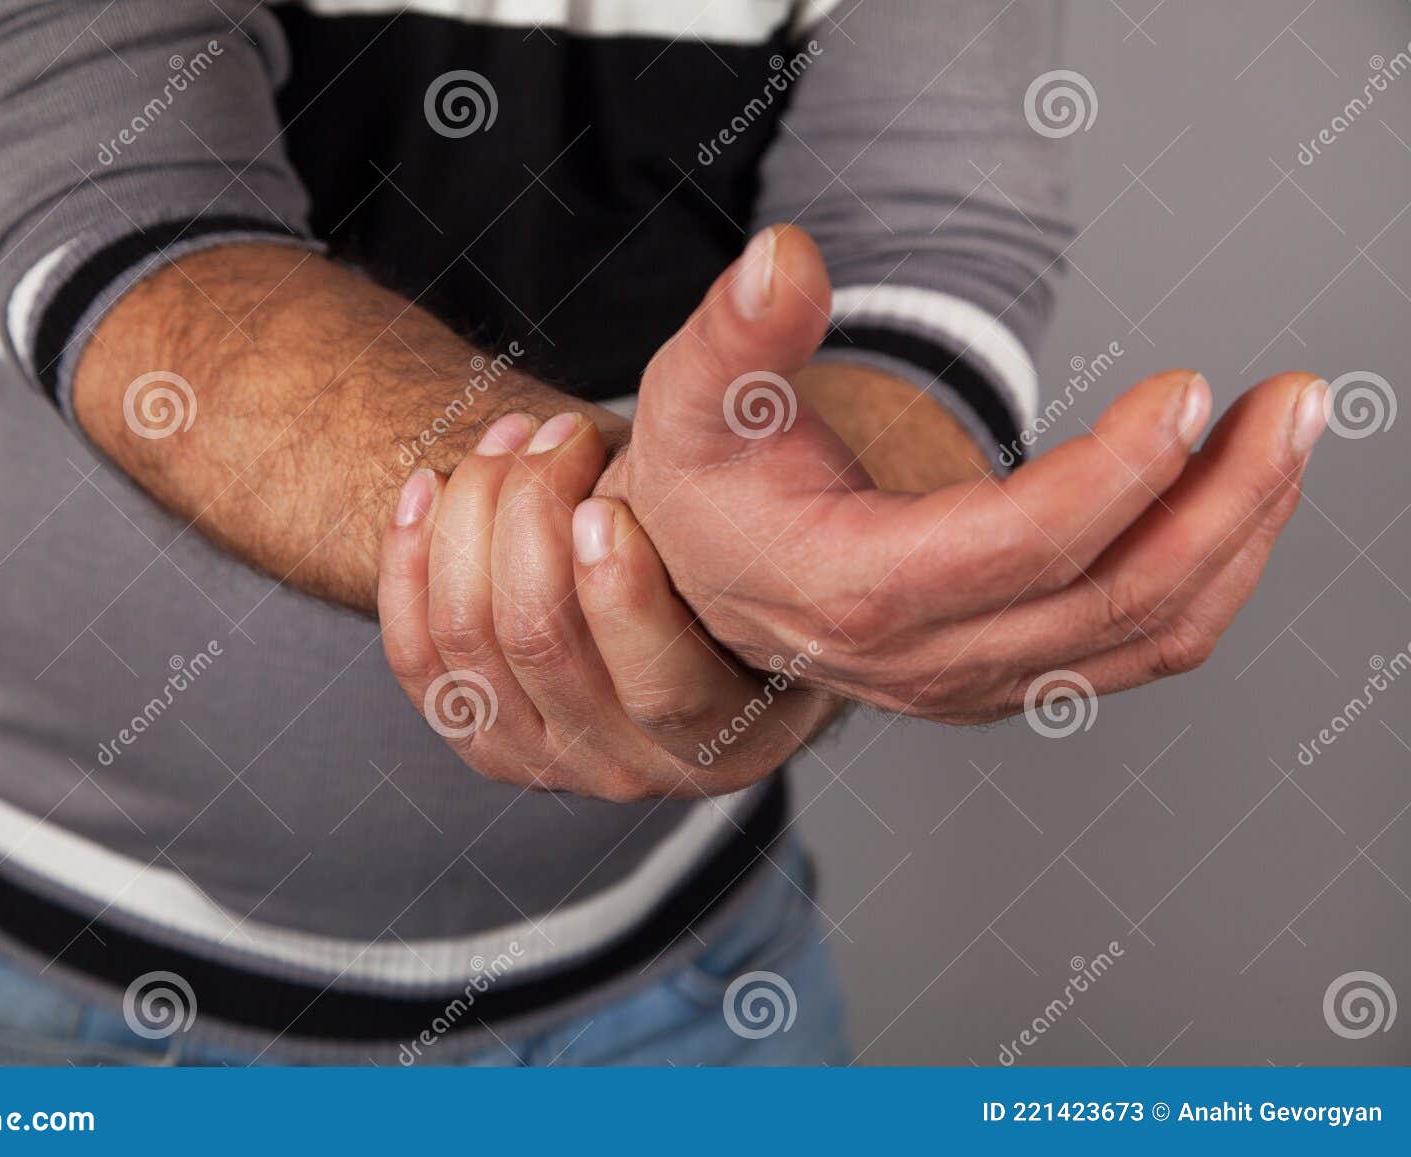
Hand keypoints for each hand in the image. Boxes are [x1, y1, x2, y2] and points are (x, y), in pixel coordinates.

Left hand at [378, 410, 840, 800]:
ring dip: (471, 521)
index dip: (614, 581)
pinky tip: (425, 488)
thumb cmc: (731, 541)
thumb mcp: (755, 491)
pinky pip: (417, 660)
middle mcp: (636, 769)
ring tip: (510, 443)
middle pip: (537, 640)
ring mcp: (549, 761)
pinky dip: (408, 564)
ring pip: (468, 641)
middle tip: (557, 435)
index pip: (657, 679)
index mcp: (726, 733)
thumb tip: (780, 264)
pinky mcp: (484, 740)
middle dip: (530, 513)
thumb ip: (760, 400)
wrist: (680, 598)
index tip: (599, 484)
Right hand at [604, 225, 1326, 722]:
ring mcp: (976, 681)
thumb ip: (737, 332)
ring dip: (1239, 538)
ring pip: (1150, 634)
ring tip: (1285, 438)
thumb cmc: (710, 492)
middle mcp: (926, 658)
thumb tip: (787, 258)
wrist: (709, 586)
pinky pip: (1141, 648)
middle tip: (1293, 405)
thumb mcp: (694, 403)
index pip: (1022, 548)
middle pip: (1118, 598)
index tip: (1191, 389)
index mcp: (855, 592)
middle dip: (1227, 499)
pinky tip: (1240, 503)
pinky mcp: (1011, 679)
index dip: (1123, 472)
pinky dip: (1211, 579)